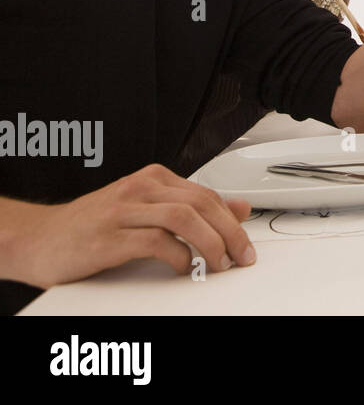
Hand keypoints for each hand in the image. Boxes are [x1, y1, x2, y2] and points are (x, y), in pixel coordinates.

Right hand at [12, 164, 255, 288]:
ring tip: (218, 264)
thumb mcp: (147, 211)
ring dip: (210, 243)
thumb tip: (238, 209)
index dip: (232, 220)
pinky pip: (155, 241)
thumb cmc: (92, 227)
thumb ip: (191, 209)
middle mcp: (140, 188)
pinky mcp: (108, 237)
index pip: (206, 194)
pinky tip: (183, 268)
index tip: (245, 243)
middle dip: (229, 233)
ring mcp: (123, 210)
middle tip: (241, 257)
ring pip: (184, 217)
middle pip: (201, 203)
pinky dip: (178, 255)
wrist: (37, 239)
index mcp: (152, 178)